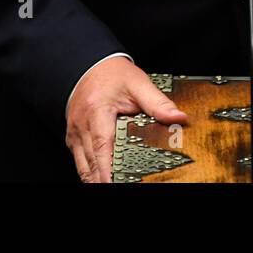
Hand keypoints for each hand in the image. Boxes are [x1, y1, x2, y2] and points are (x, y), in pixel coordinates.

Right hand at [65, 56, 188, 182]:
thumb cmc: (113, 75)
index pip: (103, 144)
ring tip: (108, 186)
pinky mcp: (73, 137)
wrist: (91, 66)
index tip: (114, 180)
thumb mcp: (139, 84)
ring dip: (93, 179)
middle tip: (114, 186)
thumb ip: (158, 103)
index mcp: (98, 110)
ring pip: (82, 164)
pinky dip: (88, 171)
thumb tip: (179, 117)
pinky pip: (78, 160)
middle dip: (102, 179)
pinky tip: (99, 179)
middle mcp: (82, 124)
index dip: (107, 166)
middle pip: (91, 160)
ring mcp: (75, 132)